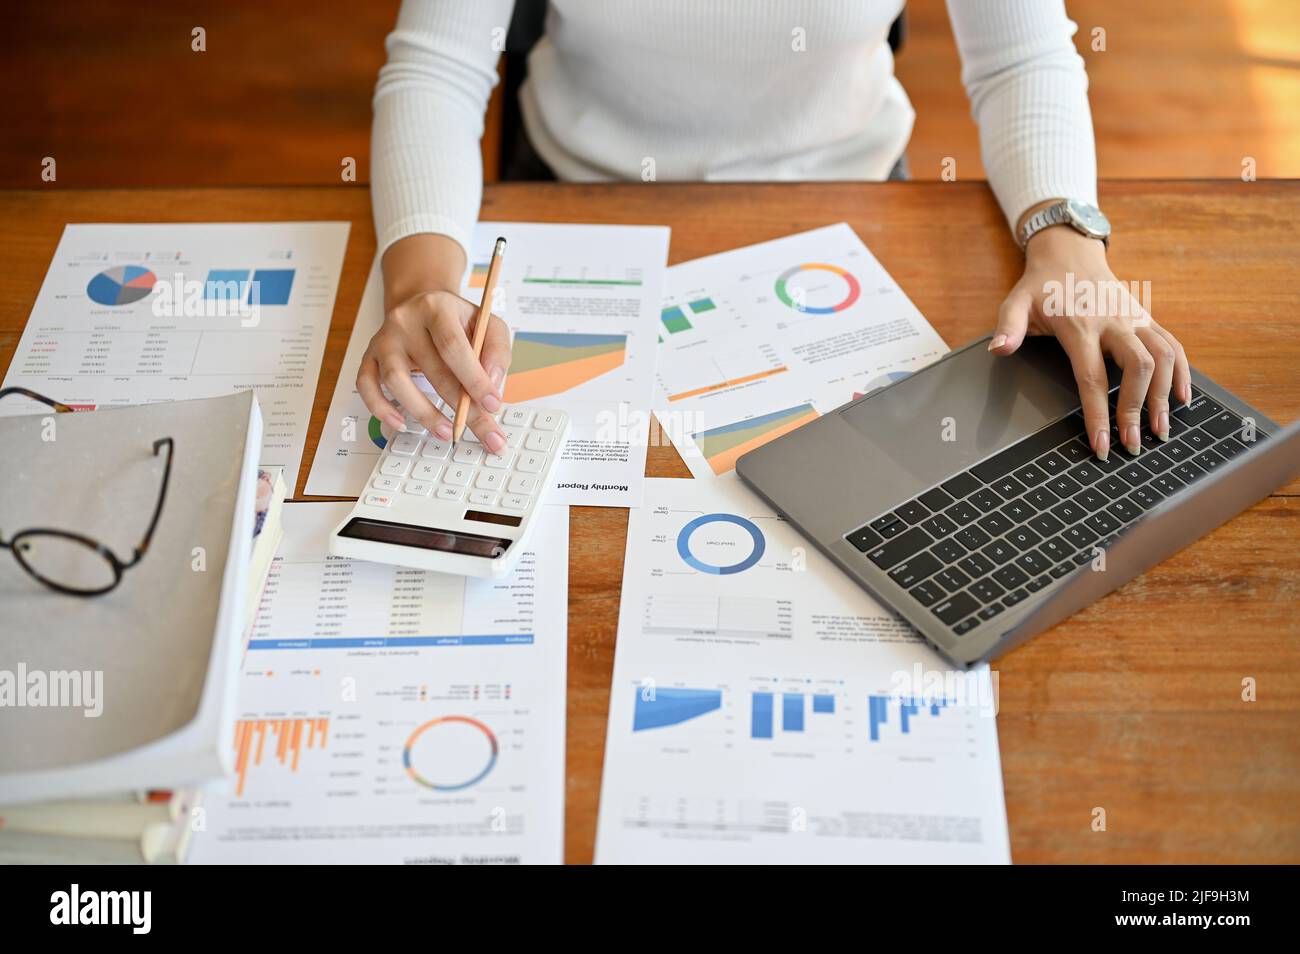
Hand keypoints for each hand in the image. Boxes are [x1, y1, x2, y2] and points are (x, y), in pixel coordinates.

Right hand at [357, 288, 510, 452]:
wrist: (422, 307)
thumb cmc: (457, 322)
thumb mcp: (487, 324)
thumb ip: (496, 351)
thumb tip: (492, 385)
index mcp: (437, 308)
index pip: (454, 346)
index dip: (474, 379)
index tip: (493, 405)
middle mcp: (406, 321)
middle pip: (433, 369)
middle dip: (462, 408)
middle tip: (484, 432)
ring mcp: (384, 340)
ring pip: (396, 380)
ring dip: (423, 412)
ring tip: (446, 432)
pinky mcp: (370, 357)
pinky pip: (367, 385)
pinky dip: (381, 408)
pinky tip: (401, 424)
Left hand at [988, 224, 1189, 460]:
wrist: (1070, 253)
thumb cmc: (1041, 286)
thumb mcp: (1016, 303)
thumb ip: (1007, 327)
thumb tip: (998, 350)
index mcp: (1080, 326)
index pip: (1092, 377)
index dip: (1098, 413)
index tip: (1101, 444)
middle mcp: (1114, 323)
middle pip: (1139, 366)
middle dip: (1138, 407)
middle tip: (1133, 443)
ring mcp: (1135, 319)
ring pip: (1164, 356)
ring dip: (1165, 395)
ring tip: (1160, 430)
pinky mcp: (1147, 318)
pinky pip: (1173, 345)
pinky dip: (1182, 372)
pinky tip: (1183, 399)